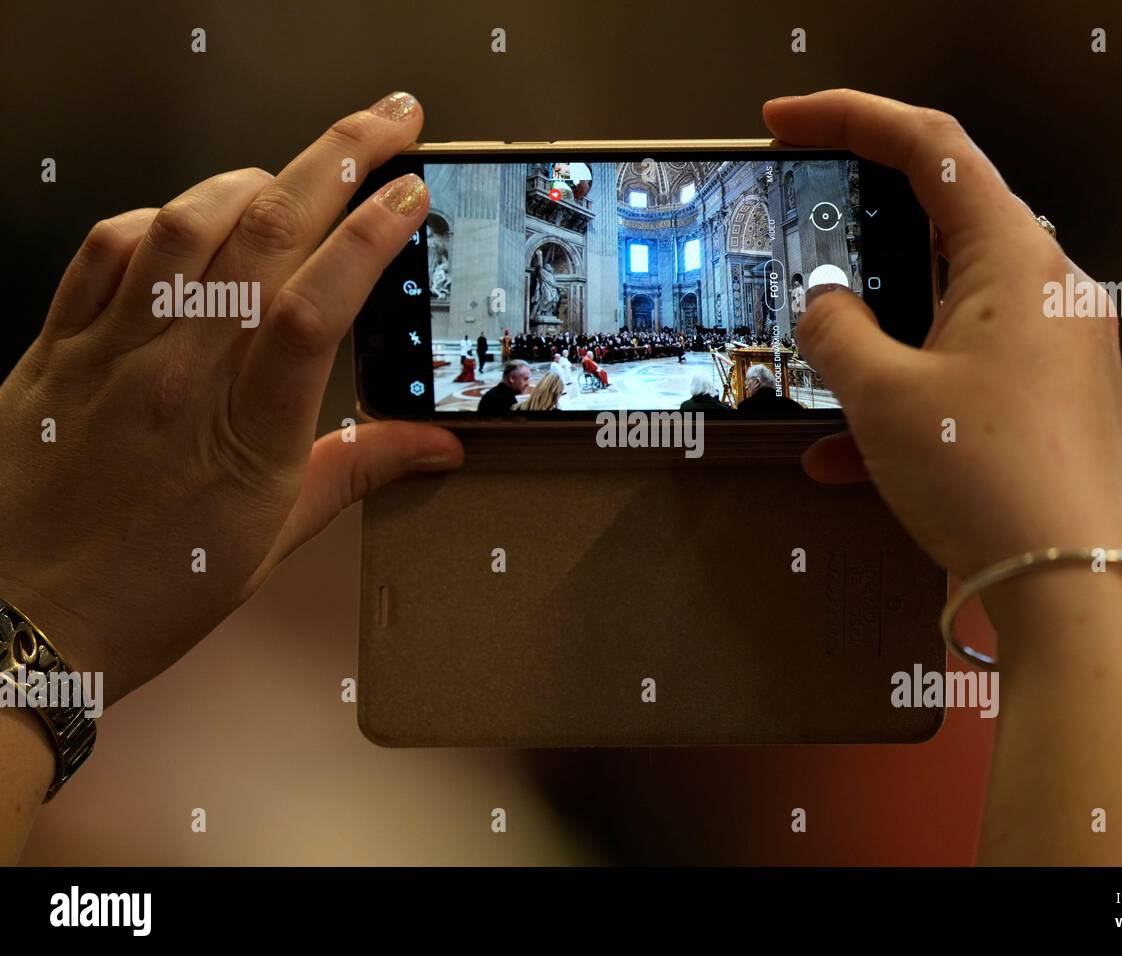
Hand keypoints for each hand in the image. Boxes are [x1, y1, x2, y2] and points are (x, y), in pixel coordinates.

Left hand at [0, 92, 462, 705]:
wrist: (20, 622)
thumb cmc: (148, 593)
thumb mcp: (273, 540)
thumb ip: (357, 471)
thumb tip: (435, 446)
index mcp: (245, 430)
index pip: (320, 304)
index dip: (372, 235)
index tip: (411, 192)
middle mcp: (177, 373)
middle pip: (264, 234)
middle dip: (338, 157)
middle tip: (388, 120)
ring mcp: (111, 351)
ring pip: (185, 222)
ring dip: (253, 177)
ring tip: (299, 169)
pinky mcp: (57, 346)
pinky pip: (106, 248)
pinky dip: (159, 214)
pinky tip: (188, 219)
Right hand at [766, 90, 1121, 578]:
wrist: (1072, 589)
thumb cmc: (990, 477)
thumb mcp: (881, 394)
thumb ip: (835, 331)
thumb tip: (825, 306)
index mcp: (1015, 259)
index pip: (930, 147)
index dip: (849, 116)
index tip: (786, 121)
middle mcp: (1047, 291)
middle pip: (939, 226)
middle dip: (861, 242)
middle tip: (804, 243)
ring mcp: (1053, 349)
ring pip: (942, 312)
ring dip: (876, 341)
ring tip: (820, 377)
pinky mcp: (1047, 401)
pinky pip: (961, 374)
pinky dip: (905, 397)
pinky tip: (845, 458)